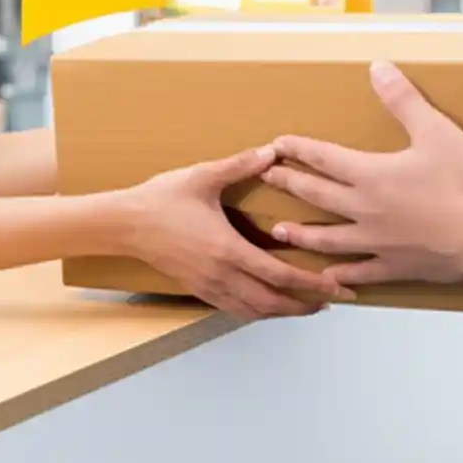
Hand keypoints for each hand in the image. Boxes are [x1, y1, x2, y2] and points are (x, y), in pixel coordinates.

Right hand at [123, 146, 353, 319]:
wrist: (124, 224)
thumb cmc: (162, 198)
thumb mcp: (203, 176)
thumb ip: (240, 165)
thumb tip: (271, 151)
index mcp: (228, 250)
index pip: (280, 276)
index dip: (312, 285)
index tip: (337, 287)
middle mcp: (222, 275)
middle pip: (272, 303)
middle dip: (305, 305)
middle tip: (332, 301)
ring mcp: (209, 286)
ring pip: (254, 310)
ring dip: (283, 311)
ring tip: (307, 305)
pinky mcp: (198, 289)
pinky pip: (235, 308)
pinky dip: (258, 310)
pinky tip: (269, 303)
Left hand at [261, 62, 462, 286]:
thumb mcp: (436, 131)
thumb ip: (404, 100)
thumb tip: (378, 68)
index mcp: (371, 174)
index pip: (324, 158)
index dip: (299, 148)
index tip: (277, 144)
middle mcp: (364, 209)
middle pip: (317, 194)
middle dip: (289, 184)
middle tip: (266, 178)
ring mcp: (377, 241)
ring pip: (328, 238)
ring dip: (302, 232)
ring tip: (280, 230)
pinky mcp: (395, 266)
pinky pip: (361, 270)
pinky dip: (343, 273)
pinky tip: (329, 276)